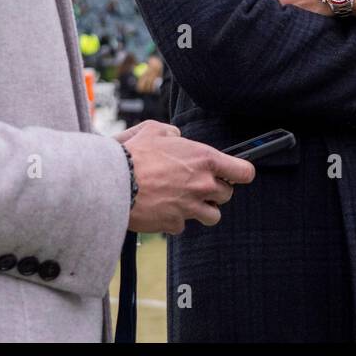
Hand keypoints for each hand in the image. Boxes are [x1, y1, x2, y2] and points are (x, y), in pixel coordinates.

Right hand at [120, 120, 255, 233]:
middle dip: (215, 191)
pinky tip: (161, 209)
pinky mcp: (174, 224)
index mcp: (204, 159)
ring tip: (184, 200)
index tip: (235, 174)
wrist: (111, 182)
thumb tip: (177, 139)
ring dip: (202, 209)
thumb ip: (173, 134)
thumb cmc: (132, 154)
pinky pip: (183, 225)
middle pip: (227, 195)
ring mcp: (190, 207)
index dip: (241, 173)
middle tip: (197, 185)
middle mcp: (202, 185)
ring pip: (213, 216)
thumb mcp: (154, 130)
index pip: (244, 172)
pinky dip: (175, 219)